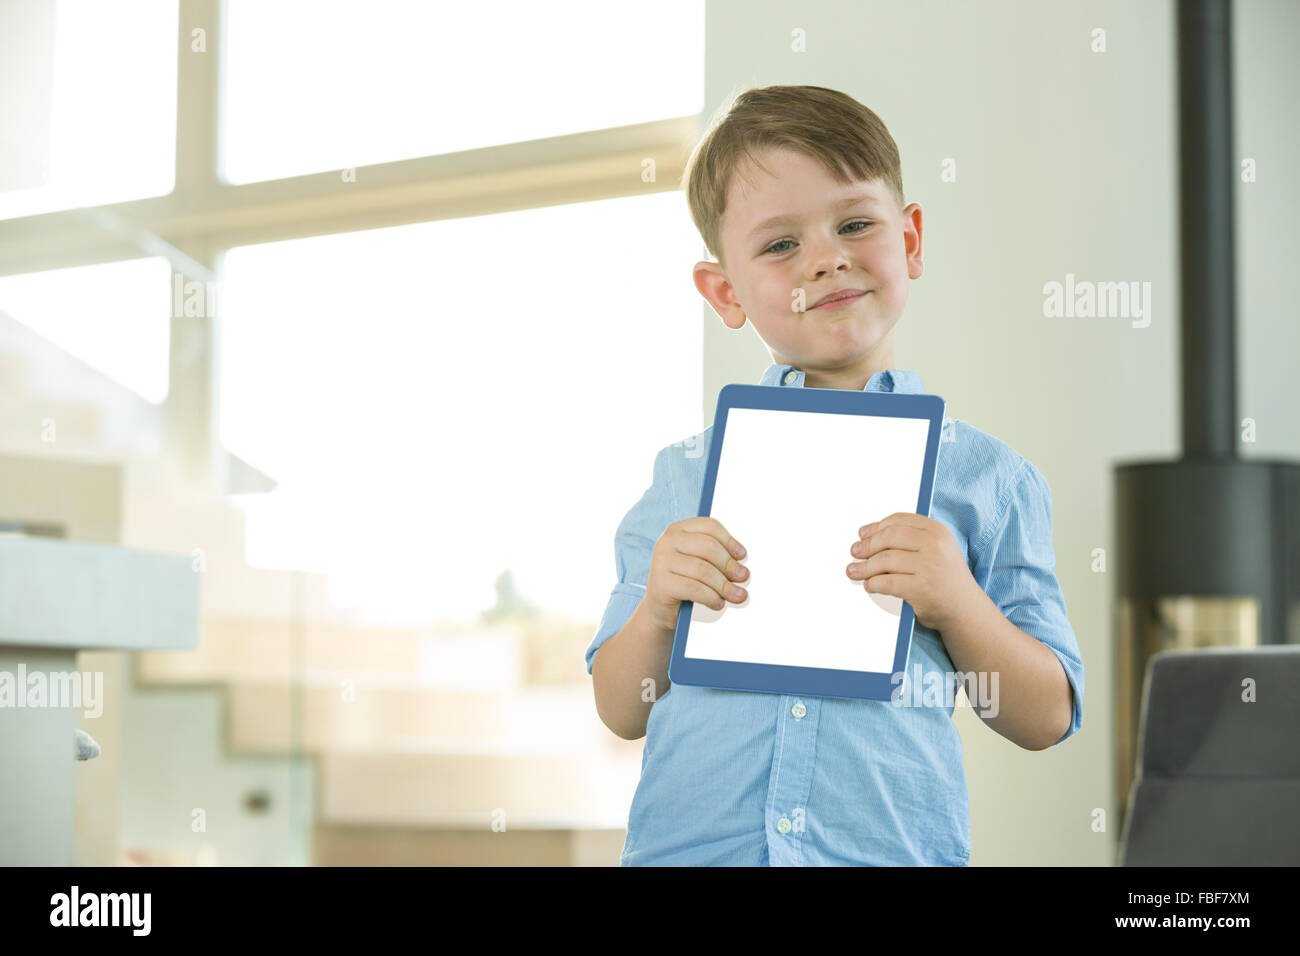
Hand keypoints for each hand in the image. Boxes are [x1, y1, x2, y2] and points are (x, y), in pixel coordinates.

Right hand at [643, 516, 748, 633]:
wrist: (659, 609)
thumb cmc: (682, 582)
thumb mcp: (698, 564)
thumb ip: (715, 559)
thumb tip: (741, 568)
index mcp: (678, 530)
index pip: (709, 527)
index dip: (729, 541)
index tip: (741, 555)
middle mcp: (667, 541)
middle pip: (709, 547)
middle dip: (729, 564)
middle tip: (742, 577)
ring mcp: (661, 561)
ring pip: (703, 570)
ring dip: (724, 585)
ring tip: (735, 595)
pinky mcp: (661, 583)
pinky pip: (694, 588)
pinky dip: (711, 597)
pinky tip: (717, 602)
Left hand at [846, 512, 982, 631]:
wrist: (966, 610)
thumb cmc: (946, 580)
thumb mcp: (936, 550)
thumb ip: (908, 540)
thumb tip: (867, 537)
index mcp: (937, 531)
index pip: (899, 521)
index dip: (876, 527)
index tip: (863, 534)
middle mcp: (935, 545)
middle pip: (888, 538)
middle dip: (867, 546)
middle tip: (855, 552)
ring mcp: (929, 567)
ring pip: (884, 560)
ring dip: (864, 567)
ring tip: (854, 572)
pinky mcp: (922, 589)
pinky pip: (887, 582)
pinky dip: (873, 583)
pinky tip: (870, 585)